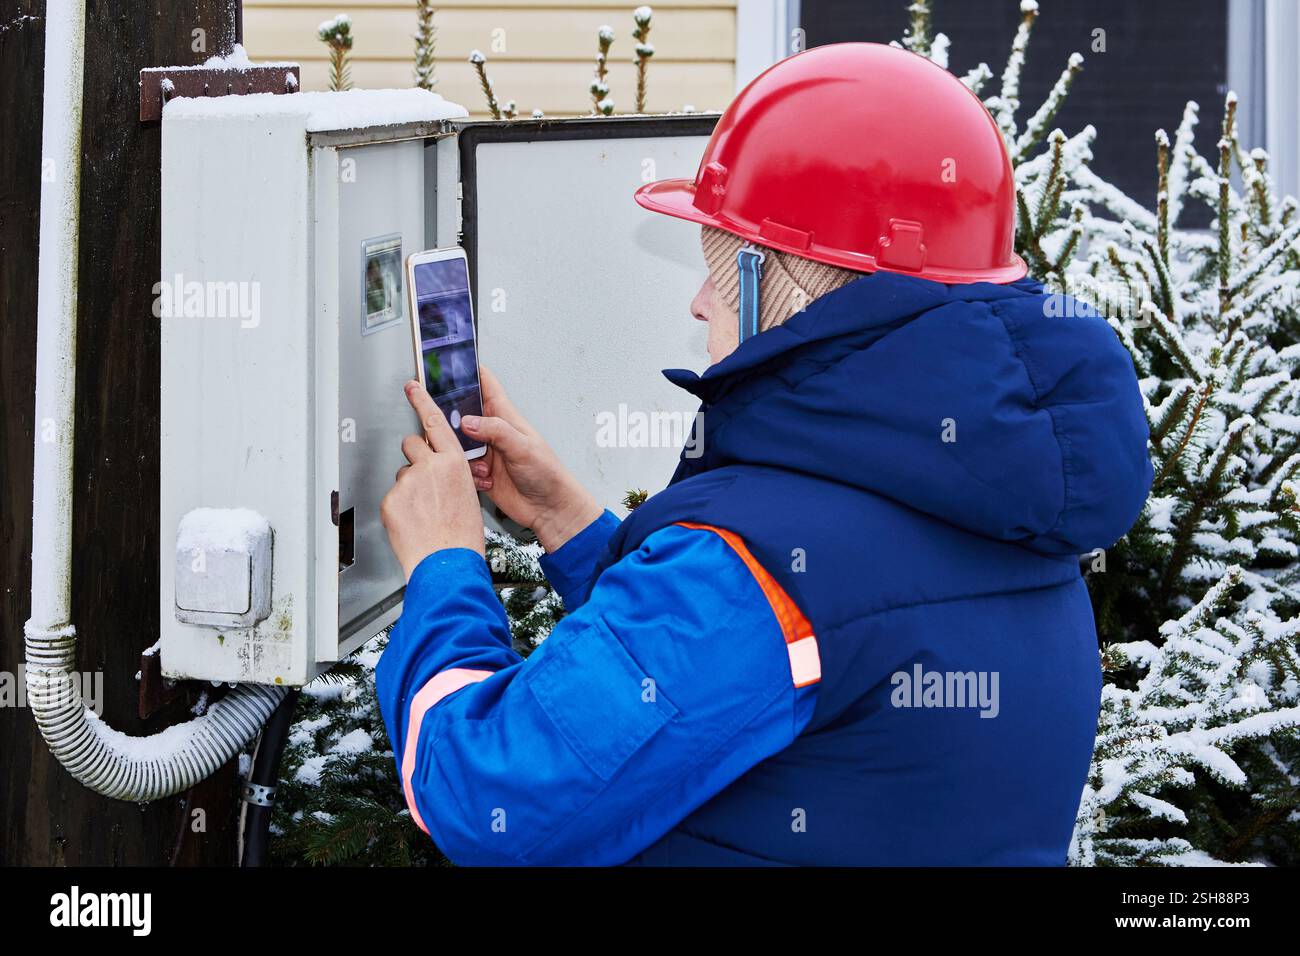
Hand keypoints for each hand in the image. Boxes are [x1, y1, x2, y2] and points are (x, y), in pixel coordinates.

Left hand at [381, 381, 485, 580]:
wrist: (447, 563)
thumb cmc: (463, 537)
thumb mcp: (469, 496)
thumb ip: (452, 476)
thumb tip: (441, 475)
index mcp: (454, 462)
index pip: (435, 422)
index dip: (422, 401)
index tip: (412, 386)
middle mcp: (430, 466)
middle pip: (412, 444)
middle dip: (414, 458)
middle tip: (423, 481)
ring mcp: (407, 482)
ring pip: (402, 474)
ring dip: (409, 488)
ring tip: (422, 512)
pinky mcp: (391, 499)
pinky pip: (392, 497)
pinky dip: (399, 508)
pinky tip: (413, 522)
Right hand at [464, 366, 602, 552]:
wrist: (549, 508)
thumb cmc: (547, 473)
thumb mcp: (523, 446)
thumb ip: (496, 431)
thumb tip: (467, 421)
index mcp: (505, 416)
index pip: (485, 385)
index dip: (469, 372)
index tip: (449, 364)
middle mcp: (492, 432)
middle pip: (462, 413)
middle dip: (451, 418)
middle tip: (443, 425)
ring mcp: (485, 452)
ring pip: (457, 443)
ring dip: (462, 454)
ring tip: (481, 466)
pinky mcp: (480, 472)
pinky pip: (460, 467)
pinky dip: (468, 474)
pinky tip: (485, 480)